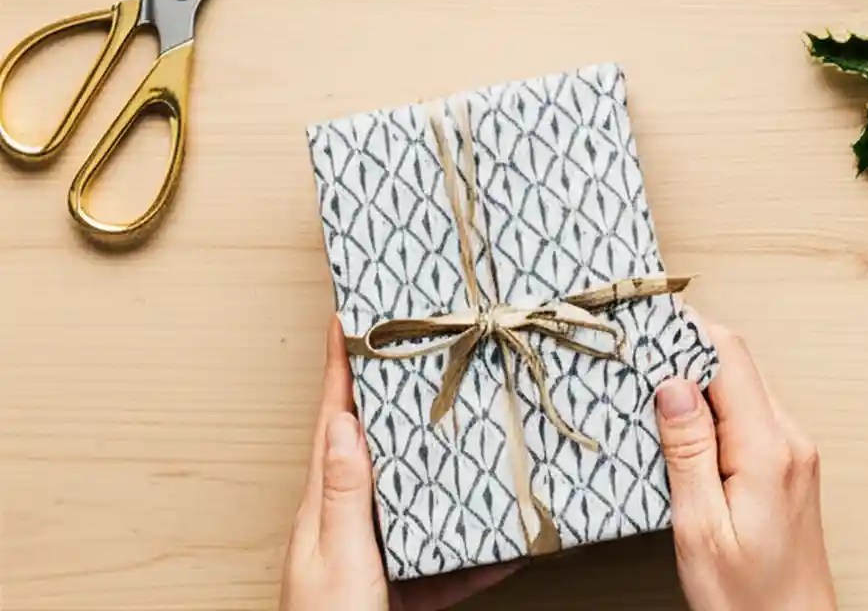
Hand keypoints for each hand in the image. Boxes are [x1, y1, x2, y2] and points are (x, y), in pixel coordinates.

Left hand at [280, 316, 519, 610]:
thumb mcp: (339, 562)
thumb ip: (346, 497)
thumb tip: (347, 425)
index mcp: (325, 507)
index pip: (333, 420)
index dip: (340, 367)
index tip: (351, 315)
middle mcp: (350, 522)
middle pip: (379, 445)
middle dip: (398, 396)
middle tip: (427, 351)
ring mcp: (379, 554)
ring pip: (420, 495)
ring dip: (449, 463)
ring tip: (480, 425)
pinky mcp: (404, 588)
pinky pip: (448, 557)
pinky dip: (479, 547)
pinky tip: (511, 539)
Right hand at [656, 315, 837, 610]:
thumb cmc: (748, 600)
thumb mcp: (701, 529)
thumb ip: (688, 452)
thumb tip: (672, 385)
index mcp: (768, 450)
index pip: (729, 358)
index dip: (687, 331)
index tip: (645, 323)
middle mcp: (789, 440)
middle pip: (736, 366)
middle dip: (684, 353)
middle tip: (633, 355)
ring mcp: (792, 452)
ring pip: (741, 389)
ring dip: (696, 382)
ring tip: (646, 390)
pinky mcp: (787, 466)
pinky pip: (747, 416)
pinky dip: (712, 409)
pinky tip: (680, 426)